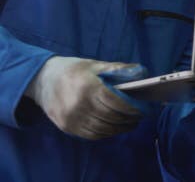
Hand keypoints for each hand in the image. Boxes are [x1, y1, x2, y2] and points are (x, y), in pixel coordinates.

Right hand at [25, 56, 147, 139]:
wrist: (42, 80)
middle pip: (112, 117)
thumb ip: (119, 69)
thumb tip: (142, 73)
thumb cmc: (73, 70)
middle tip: (140, 117)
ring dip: (120, 128)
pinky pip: (91, 135)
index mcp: (88, 87)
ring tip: (130, 123)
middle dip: (129, 119)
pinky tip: (114, 127)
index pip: (117, 103)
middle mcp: (79, 104)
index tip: (145, 109)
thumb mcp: (95, 65)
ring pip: (103, 129)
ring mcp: (71, 118)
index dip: (133, 108)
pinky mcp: (66, 127)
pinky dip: (106, 133)